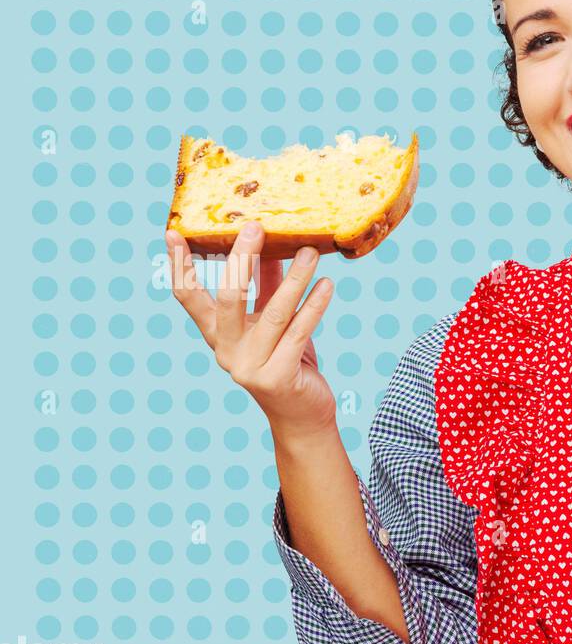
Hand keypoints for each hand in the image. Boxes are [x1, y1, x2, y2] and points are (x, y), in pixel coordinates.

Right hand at [166, 220, 338, 442]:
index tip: (173, 233)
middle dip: (241, 260)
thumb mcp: (271, 323)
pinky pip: (299, 332)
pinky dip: (314, 306)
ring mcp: (250, 367)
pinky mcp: (278, 377)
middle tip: (255, 227)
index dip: (180, 266)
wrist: (302, 416)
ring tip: (311, 252)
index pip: (189, 297)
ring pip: (273, 313)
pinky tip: (326, 285)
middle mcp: (226, 351)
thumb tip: (270, 243)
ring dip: (295, 279)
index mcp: (217, 335)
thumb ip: (266, 288)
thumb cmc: (286, 362)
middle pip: (228, 298)